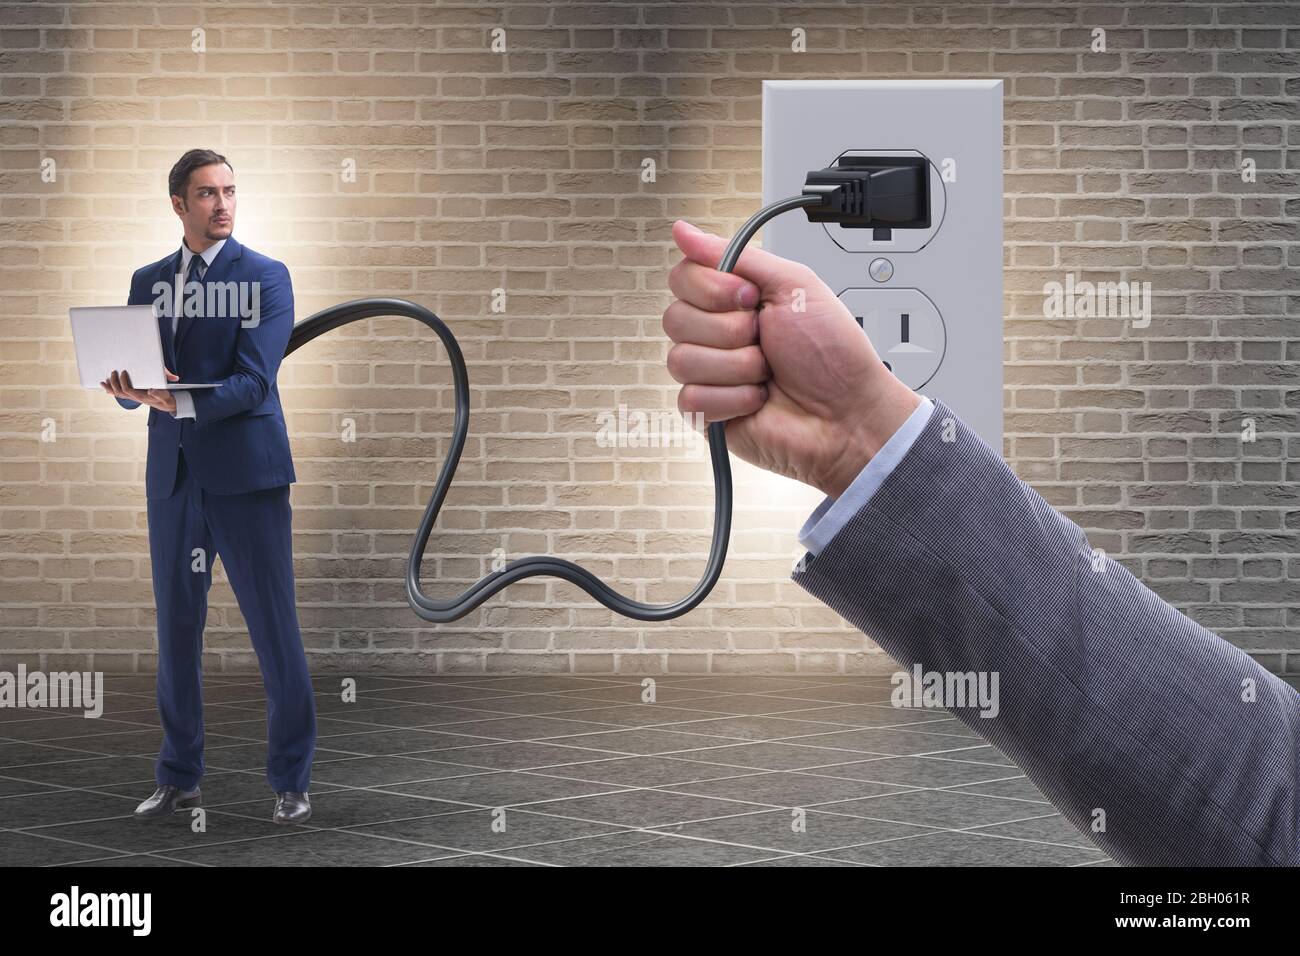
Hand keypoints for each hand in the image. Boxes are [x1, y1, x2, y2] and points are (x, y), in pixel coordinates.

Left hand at [102, 368, 179, 415]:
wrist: (165, 403)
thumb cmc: (165, 398)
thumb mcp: (164, 395)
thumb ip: (159, 393)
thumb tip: (151, 390)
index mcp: (140, 397)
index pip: (127, 390)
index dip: (123, 382)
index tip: (124, 372)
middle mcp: (134, 398)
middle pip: (119, 393)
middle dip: (114, 383)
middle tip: (113, 372)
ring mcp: (132, 397)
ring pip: (117, 394)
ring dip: (109, 388)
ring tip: (103, 382)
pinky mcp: (133, 395)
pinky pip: (120, 394)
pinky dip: (112, 391)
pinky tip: (108, 388)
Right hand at [663, 220, 920, 497]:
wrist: (848, 414)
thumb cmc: (833, 354)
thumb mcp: (792, 284)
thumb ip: (735, 254)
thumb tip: (684, 232)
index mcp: (731, 300)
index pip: (682, 277)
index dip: (712, 288)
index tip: (749, 297)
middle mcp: (715, 334)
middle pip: (675, 318)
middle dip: (730, 330)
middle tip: (764, 337)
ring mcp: (709, 373)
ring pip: (682, 360)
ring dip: (737, 366)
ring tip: (767, 373)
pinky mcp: (707, 412)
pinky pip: (691, 398)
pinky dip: (733, 399)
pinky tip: (757, 399)